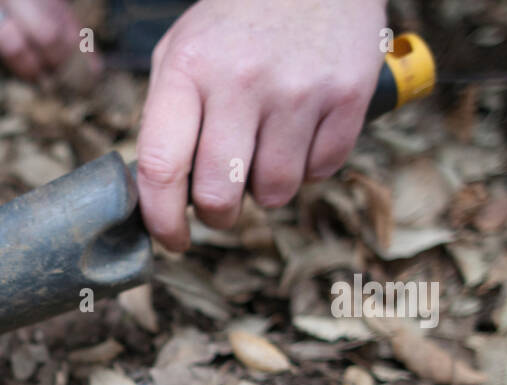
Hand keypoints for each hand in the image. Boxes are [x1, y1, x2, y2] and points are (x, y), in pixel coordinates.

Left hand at [135, 0, 387, 250]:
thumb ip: (165, 120)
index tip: (170, 239)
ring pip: (274, 192)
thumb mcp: (182, 52)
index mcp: (188, 69)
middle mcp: (242, 80)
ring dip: (265, 190)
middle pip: (219, 194)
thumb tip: (157, 196)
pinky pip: (321, 172)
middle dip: (217, 215)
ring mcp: (299, 88)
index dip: (161, 219)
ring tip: (263, 154)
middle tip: (220, 205)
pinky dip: (309, 168)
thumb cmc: (235, 23)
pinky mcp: (348, 95)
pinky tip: (301, 133)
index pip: (162, 168)